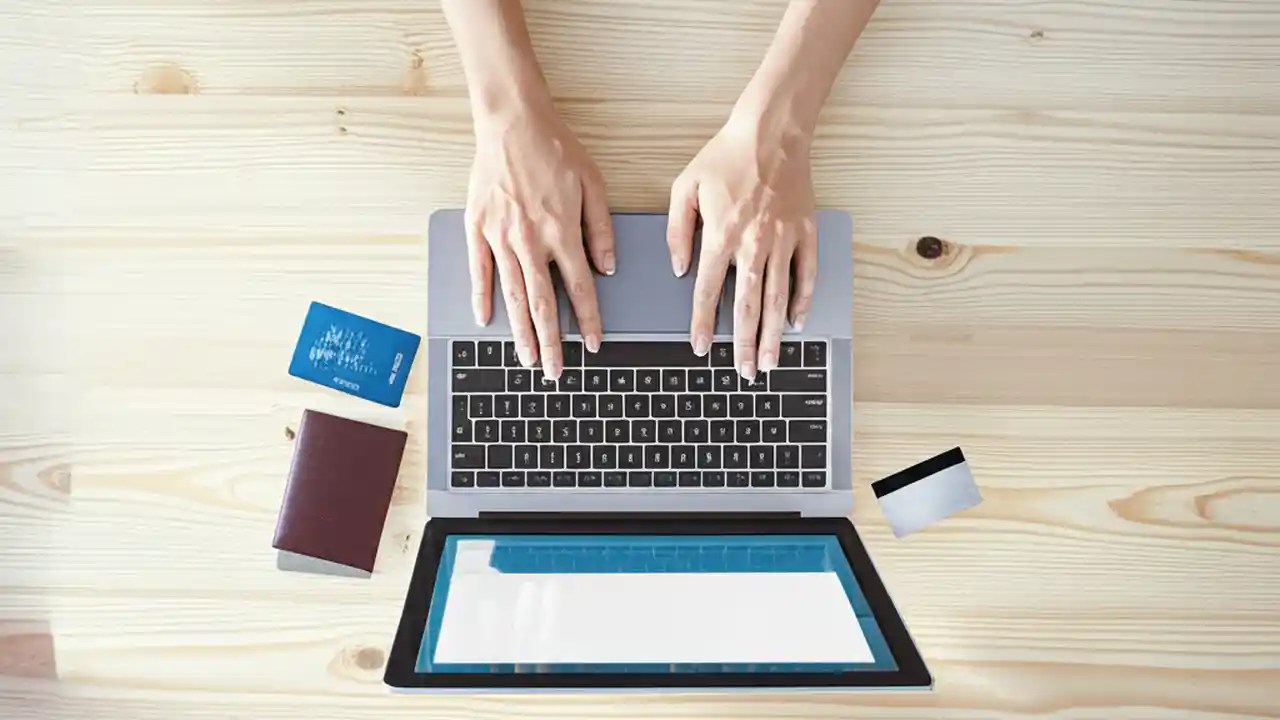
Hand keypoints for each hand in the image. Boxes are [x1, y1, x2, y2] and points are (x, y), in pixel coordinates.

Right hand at [465, 108, 614, 379]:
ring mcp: (500, 236)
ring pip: (511, 295)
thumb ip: (600, 229)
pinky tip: (486, 320)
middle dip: (551, 343)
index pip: (579, 288)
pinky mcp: (477, 227)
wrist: (511, 121)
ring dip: (520, 332)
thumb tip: (607, 268)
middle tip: (555, 372)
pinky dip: (483, 297)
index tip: (593, 344)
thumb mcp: (593, 184)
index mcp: (562, 232)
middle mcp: (530, 241)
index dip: (587, 320)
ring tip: (526, 359)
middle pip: (542, 304)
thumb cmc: (555, 148)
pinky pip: (479, 271)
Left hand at [666, 118, 816, 379]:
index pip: (709, 291)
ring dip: (774, 334)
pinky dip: (803, 300)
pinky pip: (807, 274)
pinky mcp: (805, 231)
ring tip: (771, 361)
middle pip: (749, 306)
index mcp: (721, 235)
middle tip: (745, 371)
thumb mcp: (685, 187)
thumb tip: (680, 268)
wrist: (771, 131)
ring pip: (779, 297)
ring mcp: (783, 239)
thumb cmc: (725, 157)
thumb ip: (677, 231)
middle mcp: (753, 243)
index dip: (704, 323)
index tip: (702, 348)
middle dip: (746, 344)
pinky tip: (797, 322)